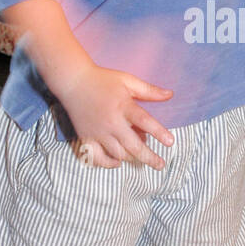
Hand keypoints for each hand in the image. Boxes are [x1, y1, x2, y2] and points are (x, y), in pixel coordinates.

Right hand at [60, 65, 174, 169]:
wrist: (73, 82)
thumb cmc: (103, 80)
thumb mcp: (127, 80)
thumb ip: (149, 90)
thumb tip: (170, 95)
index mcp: (123, 106)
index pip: (145, 122)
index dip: (159, 133)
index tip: (170, 142)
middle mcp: (111, 122)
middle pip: (133, 145)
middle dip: (149, 157)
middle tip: (161, 165)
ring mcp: (98, 132)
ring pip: (118, 153)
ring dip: (131, 157)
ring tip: (139, 154)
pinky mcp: (86, 138)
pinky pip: (97, 158)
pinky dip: (107, 163)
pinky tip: (117, 162)